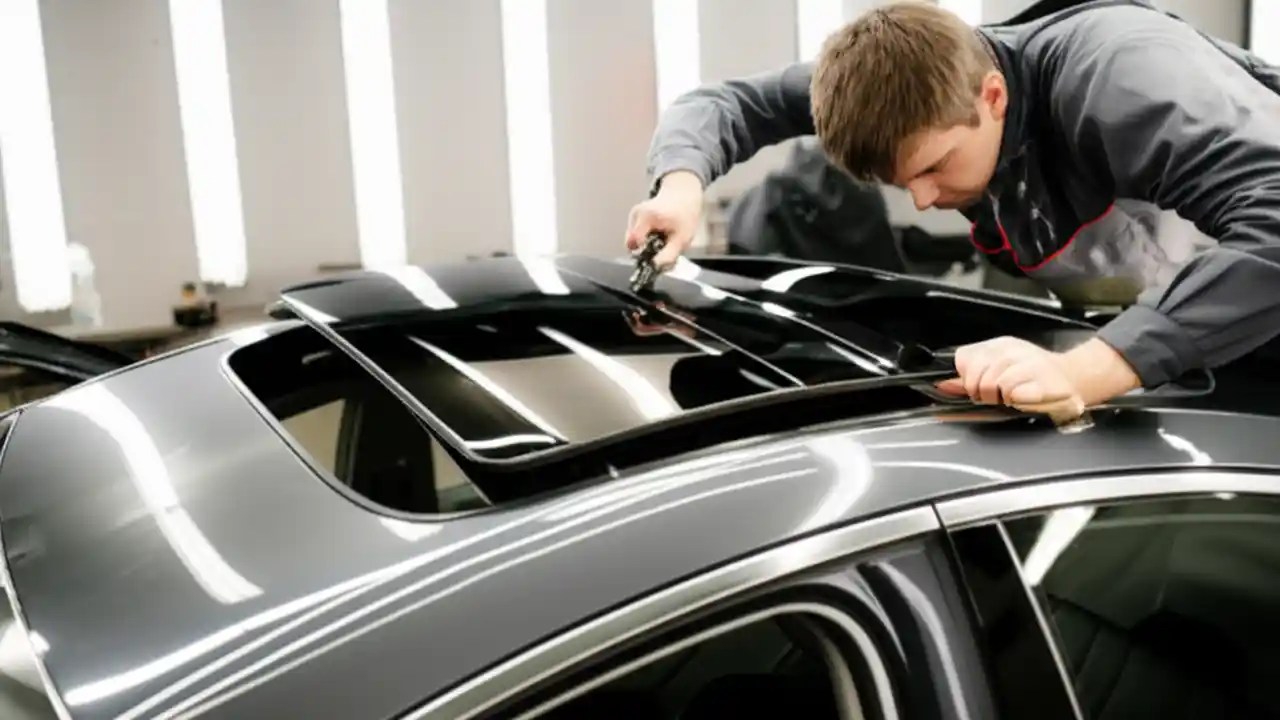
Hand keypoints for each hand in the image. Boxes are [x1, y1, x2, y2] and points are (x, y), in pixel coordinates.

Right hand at [625, 171, 703, 269]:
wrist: (684, 194)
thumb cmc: (685, 214)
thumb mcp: (682, 238)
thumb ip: (668, 254)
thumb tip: (655, 267)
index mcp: (646, 217)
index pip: (633, 243)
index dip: (642, 255)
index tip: (654, 258)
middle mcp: (636, 214)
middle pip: (632, 244)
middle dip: (646, 251)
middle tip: (663, 248)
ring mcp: (633, 214)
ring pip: (634, 240)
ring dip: (647, 245)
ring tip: (663, 238)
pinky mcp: (634, 216)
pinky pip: (636, 235)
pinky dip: (647, 238)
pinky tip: (659, 233)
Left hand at [935, 336, 1141, 423]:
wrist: (1075, 379)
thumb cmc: (1035, 379)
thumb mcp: (1000, 372)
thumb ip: (971, 378)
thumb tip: (943, 386)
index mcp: (999, 345)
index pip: (964, 358)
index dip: (967, 377)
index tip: (978, 385)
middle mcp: (1011, 349)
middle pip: (975, 376)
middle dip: (983, 393)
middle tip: (999, 395)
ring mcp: (1027, 362)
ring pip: (994, 385)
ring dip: (1003, 398)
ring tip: (1015, 396)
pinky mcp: (1042, 379)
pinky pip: (1015, 394)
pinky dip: (1018, 400)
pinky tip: (1028, 396)